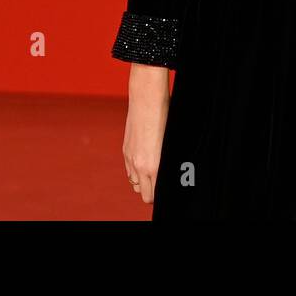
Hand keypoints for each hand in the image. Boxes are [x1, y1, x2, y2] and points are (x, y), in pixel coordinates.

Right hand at [123, 64, 170, 204]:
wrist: (147, 100)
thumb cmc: (165, 118)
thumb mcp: (170, 144)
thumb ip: (165, 162)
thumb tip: (166, 171)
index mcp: (153, 166)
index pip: (153, 194)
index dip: (160, 195)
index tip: (166, 190)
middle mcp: (139, 165)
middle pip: (143, 194)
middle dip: (152, 192)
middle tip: (161, 185)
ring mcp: (130, 158)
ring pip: (135, 183)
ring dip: (143, 183)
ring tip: (153, 174)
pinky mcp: (125, 150)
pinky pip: (129, 171)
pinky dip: (136, 172)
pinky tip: (145, 164)